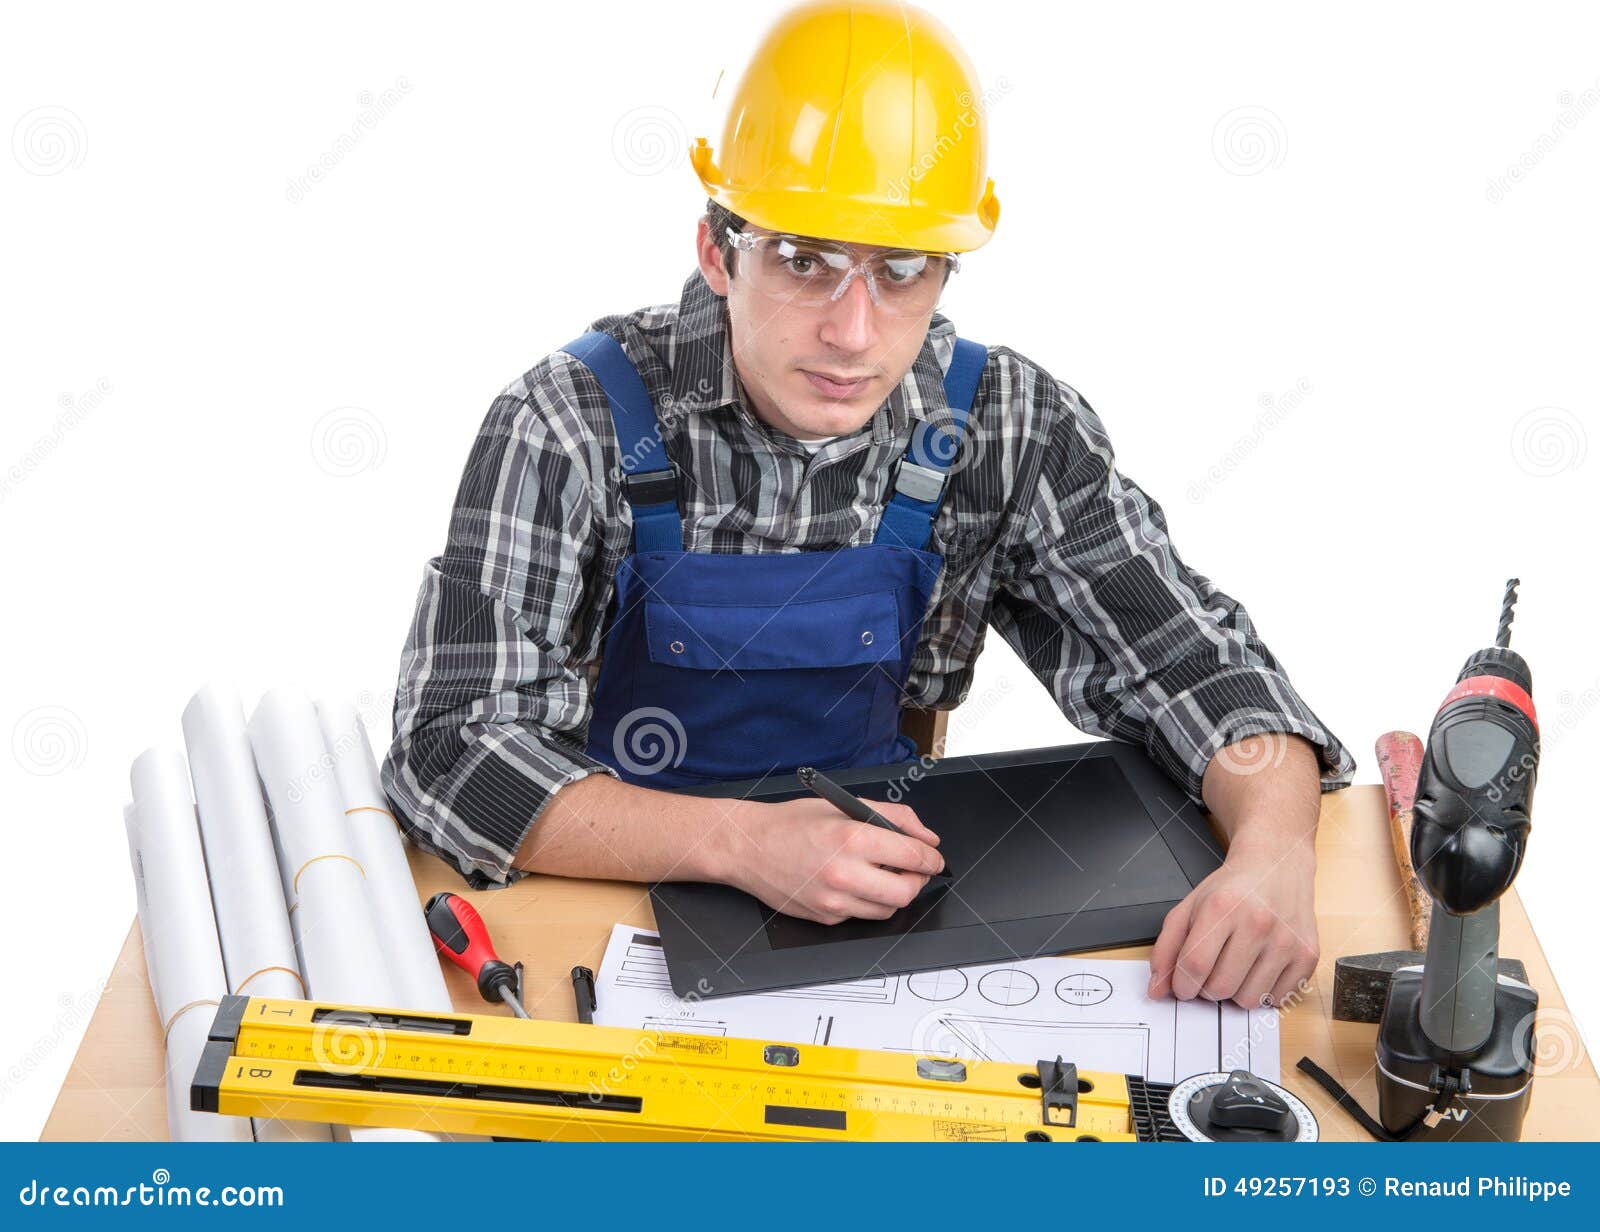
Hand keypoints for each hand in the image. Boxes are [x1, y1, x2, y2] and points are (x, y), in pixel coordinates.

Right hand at [726, 797, 944, 923]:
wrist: (749, 847)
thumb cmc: (791, 823)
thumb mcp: (845, 805)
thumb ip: (893, 817)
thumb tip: (926, 838)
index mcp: (851, 839)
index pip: (912, 857)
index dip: (932, 859)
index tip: (934, 858)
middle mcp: (843, 873)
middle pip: (906, 892)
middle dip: (918, 881)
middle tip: (914, 870)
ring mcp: (833, 901)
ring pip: (887, 909)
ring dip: (895, 893)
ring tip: (883, 874)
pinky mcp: (825, 918)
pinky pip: (861, 915)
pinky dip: (867, 901)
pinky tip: (855, 882)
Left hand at [1146, 839, 1317, 1008]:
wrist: (1278, 866)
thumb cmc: (1233, 888)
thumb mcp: (1190, 907)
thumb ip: (1166, 948)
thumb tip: (1156, 990)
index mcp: (1222, 907)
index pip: (1193, 965)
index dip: (1181, 985)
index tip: (1182, 986)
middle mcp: (1258, 923)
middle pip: (1220, 988)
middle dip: (1206, 989)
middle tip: (1210, 972)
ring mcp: (1286, 940)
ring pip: (1248, 1000)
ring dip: (1235, 993)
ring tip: (1235, 967)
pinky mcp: (1308, 955)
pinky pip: (1276, 1000)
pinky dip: (1262, 993)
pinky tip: (1258, 968)